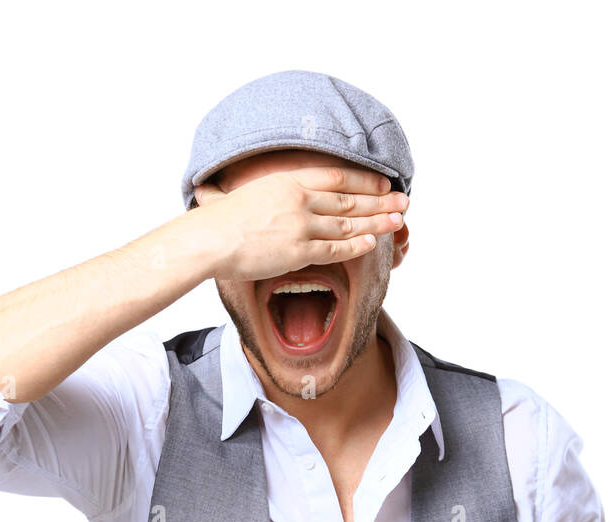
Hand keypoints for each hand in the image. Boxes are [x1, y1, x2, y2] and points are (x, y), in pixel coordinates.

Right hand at [191, 166, 407, 281]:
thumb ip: (265, 193)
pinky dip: (356, 245)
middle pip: (350, 199)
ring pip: (348, 223)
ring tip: (398, 222)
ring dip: (376, 223)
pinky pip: (334, 248)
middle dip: (381, 201)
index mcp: (288, 180)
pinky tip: (373, 243)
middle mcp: (299, 199)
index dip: (364, 180)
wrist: (209, 239)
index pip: (337, 176)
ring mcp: (300, 226)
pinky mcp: (298, 252)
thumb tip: (261, 192)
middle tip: (404, 201)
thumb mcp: (247, 192)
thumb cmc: (219, 220)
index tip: (384, 183)